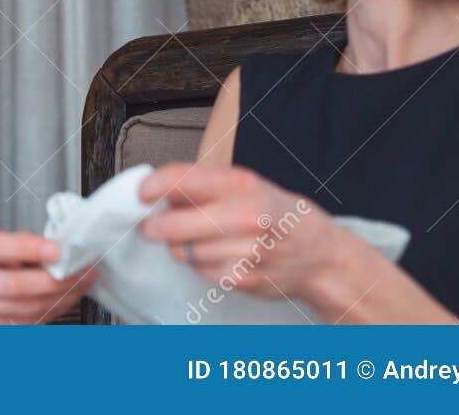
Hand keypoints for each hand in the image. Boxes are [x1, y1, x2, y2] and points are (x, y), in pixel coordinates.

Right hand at [0, 229, 96, 324]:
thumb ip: (23, 241)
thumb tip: (56, 250)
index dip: (29, 248)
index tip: (58, 250)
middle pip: (16, 285)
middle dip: (54, 279)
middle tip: (80, 269)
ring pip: (29, 307)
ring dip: (63, 295)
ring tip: (81, 281)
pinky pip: (34, 321)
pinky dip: (57, 307)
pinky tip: (68, 295)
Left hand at [137, 162, 358, 312]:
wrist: (319, 253)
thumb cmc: (275, 214)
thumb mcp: (245, 185)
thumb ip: (202, 186)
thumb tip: (156, 191)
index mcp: (241, 184)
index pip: (181, 180)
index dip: (152, 187)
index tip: (140, 194)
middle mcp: (245, 216)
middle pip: (173, 225)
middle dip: (153, 227)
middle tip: (149, 227)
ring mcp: (245, 250)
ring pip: (183, 252)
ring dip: (181, 248)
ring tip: (199, 240)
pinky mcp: (243, 279)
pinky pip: (201, 271)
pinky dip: (201, 266)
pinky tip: (218, 257)